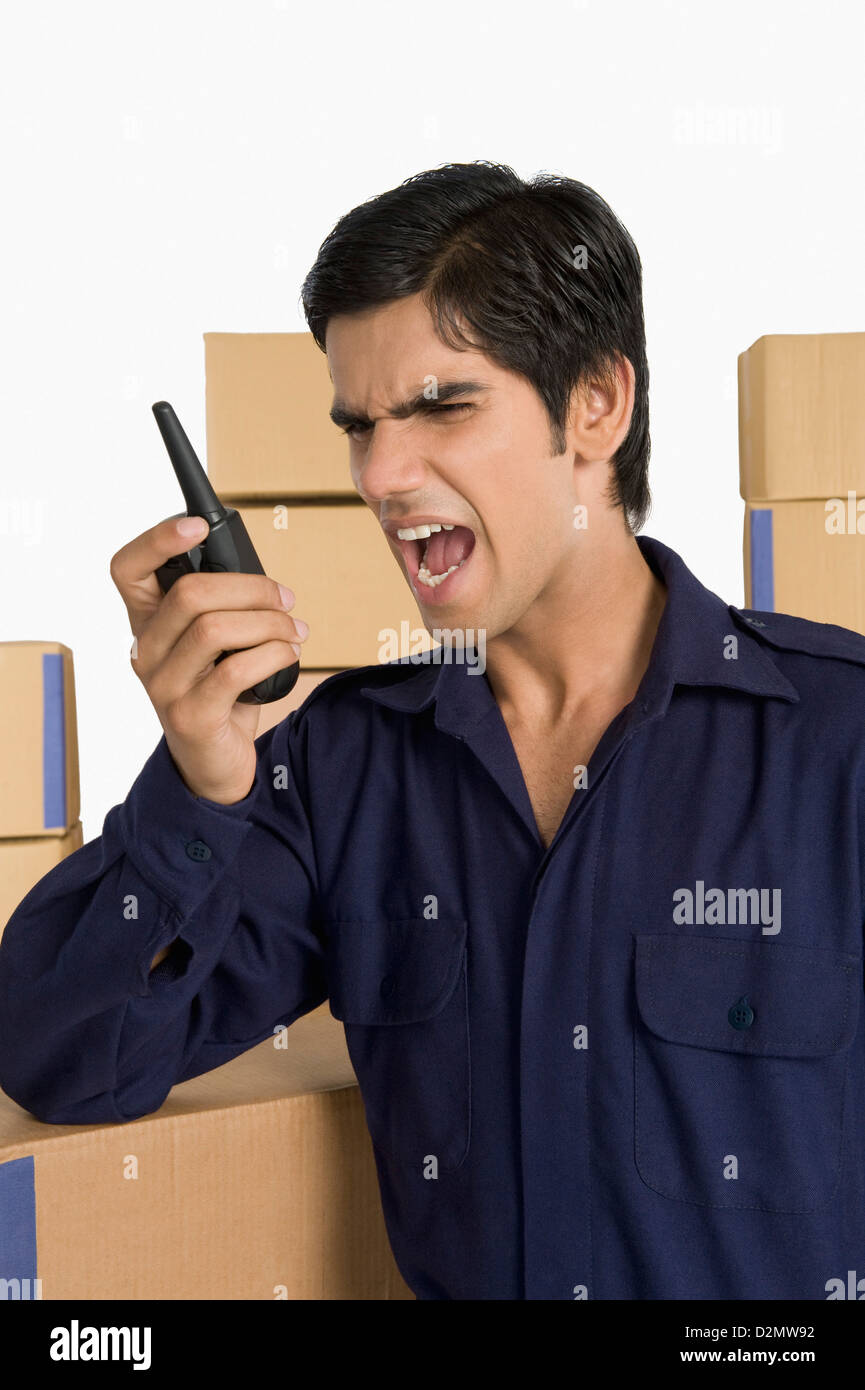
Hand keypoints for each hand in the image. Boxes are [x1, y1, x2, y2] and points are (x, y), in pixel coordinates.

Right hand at [110, 514, 307, 803]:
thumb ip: (222, 608)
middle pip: (190, 593)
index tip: (199, 525)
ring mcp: (163, 685)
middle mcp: (145, 651)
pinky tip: (289, 654)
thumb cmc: (221, 692)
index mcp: (147, 623)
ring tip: (295, 632)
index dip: (158, 539)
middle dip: (251, 588)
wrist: (215, 763)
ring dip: (269, 623)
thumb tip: (264, 581)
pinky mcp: (190, 715)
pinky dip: (273, 654)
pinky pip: (236, 669)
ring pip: (215, 628)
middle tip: (285, 599)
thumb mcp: (215, 645)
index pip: (127, 569)